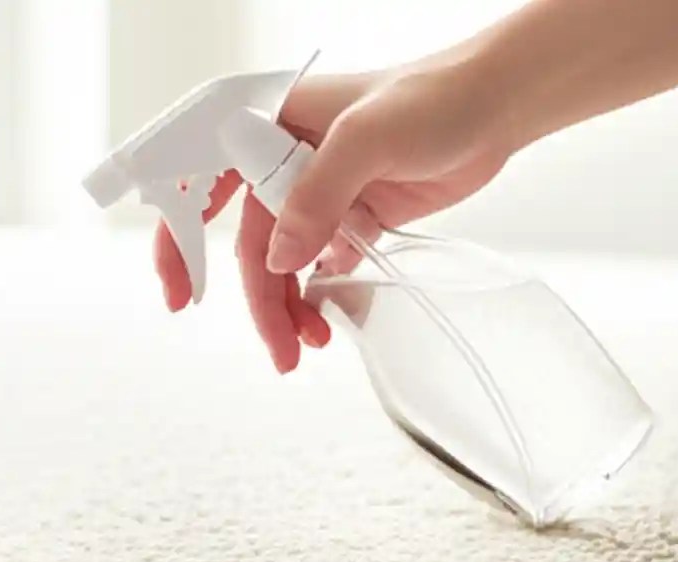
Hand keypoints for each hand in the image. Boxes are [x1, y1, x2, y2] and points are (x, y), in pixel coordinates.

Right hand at [153, 61, 514, 372]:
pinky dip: (323, 293)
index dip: (180, 240)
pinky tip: (336, 311)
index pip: (199, 184)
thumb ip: (317, 195)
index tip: (182, 294)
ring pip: (283, 262)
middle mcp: (281, 161)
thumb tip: (281, 258)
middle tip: (279, 349)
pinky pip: (320, 264)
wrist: (496, 106)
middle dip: (259, 299)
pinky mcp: (349, 215)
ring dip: (290, 305)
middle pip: (249, 244)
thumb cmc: (432, 96)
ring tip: (310, 343)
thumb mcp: (367, 138)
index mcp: (264, 127)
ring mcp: (316, 191)